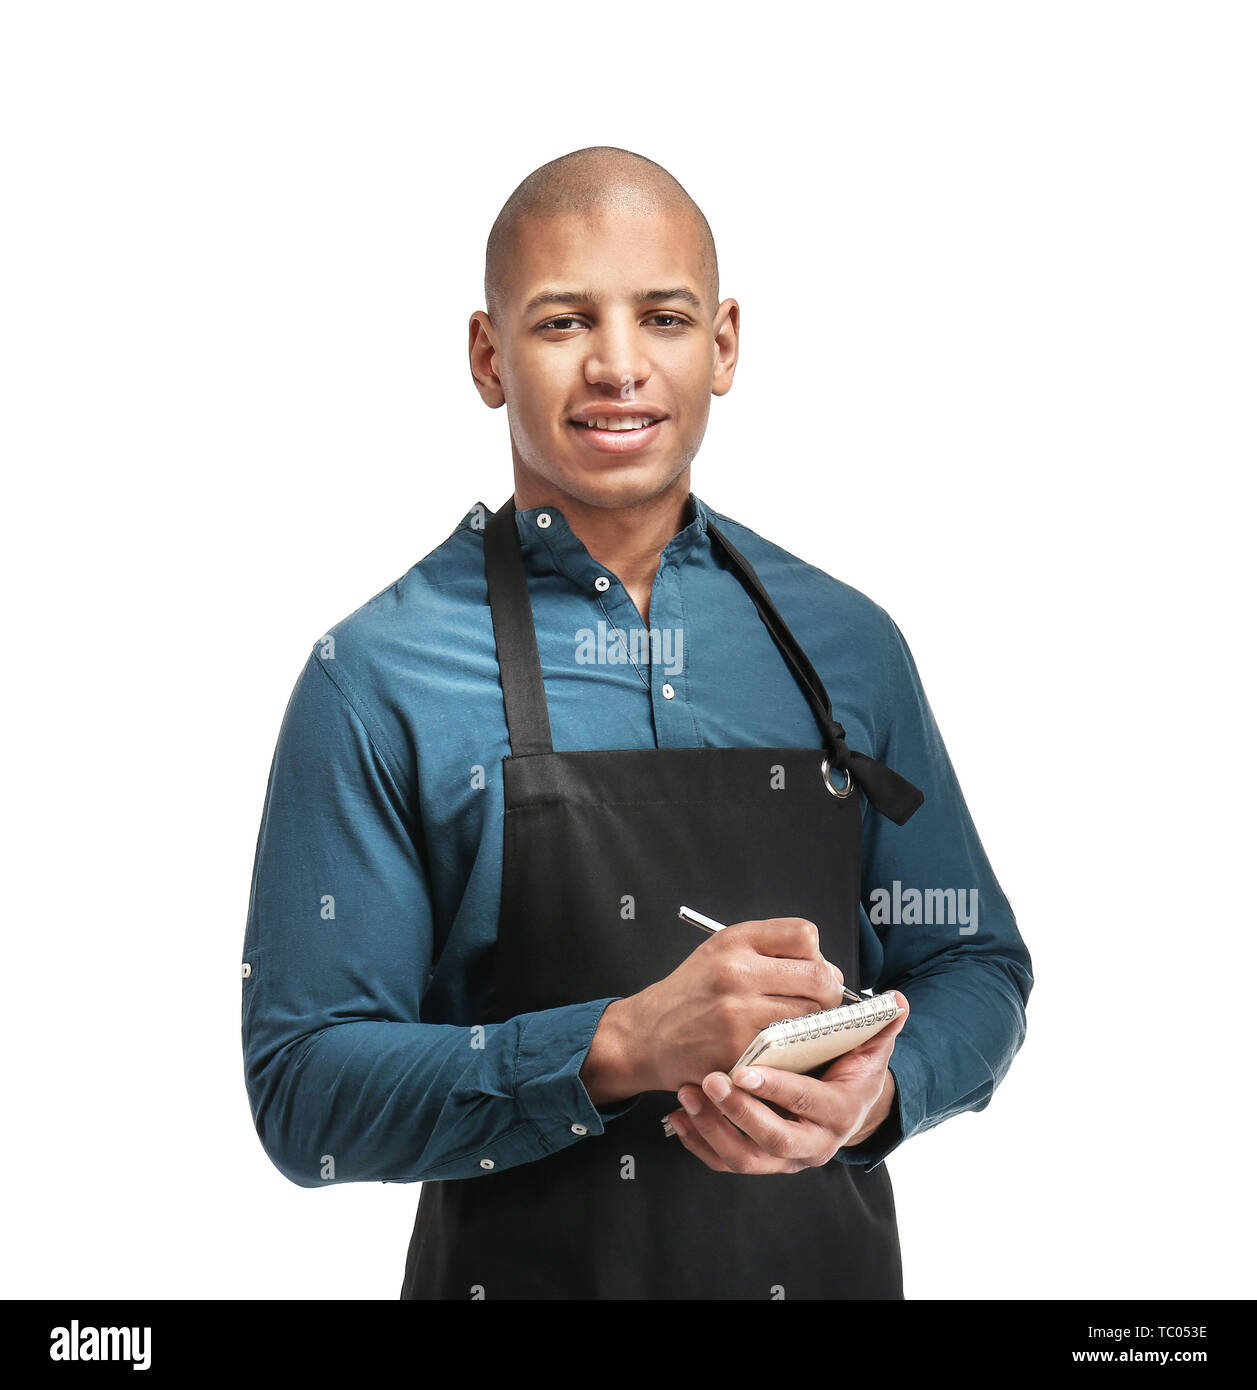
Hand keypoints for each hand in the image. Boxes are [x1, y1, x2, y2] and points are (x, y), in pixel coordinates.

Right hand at [580, 918, 847, 1103]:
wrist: (646, 1034)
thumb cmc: (690, 993)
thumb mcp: (720, 951)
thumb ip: (771, 948)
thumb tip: (828, 969)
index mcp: (735, 941)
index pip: (804, 935)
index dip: (816, 955)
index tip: (810, 970)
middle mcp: (736, 972)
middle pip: (819, 978)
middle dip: (829, 994)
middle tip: (819, 1005)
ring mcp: (738, 1013)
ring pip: (810, 1017)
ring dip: (813, 1025)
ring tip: (795, 1027)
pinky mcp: (739, 1050)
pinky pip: (790, 1048)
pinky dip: (794, 1051)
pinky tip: (779, 1049)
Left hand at [664, 990, 908, 1172]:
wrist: (842, 1108)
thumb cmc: (848, 1070)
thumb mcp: (868, 1049)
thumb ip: (880, 1026)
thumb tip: (898, 1001)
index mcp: (840, 1113)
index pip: (808, 1103)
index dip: (778, 1089)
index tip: (746, 1070)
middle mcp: (814, 1143)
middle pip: (774, 1140)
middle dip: (740, 1113)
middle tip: (712, 1081)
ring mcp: (785, 1159)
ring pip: (745, 1158)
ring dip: (713, 1128)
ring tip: (688, 1094)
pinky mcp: (759, 1162)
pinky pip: (724, 1162)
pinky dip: (699, 1144)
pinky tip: (680, 1117)